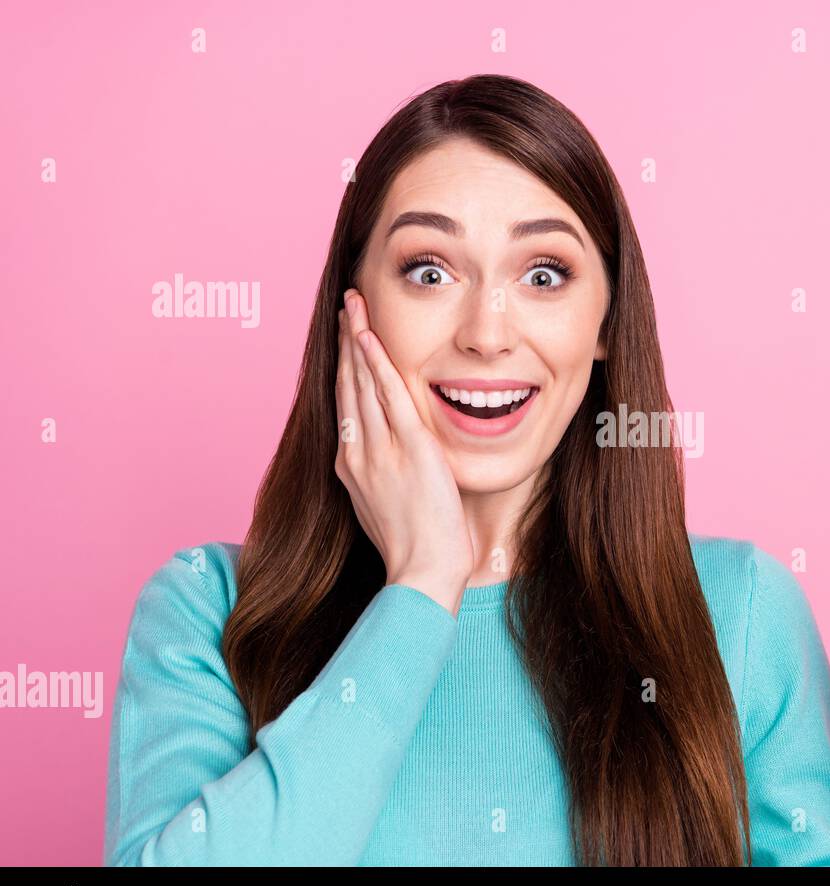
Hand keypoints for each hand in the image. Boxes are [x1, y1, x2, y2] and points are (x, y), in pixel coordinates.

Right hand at [334, 288, 472, 615]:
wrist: (422, 573)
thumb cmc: (415, 551)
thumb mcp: (389, 509)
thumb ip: (386, 480)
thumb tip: (395, 466)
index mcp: (351, 469)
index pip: (346, 407)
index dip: (345, 371)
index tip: (346, 343)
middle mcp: (357, 454)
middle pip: (347, 387)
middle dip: (345, 344)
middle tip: (345, 308)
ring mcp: (379, 450)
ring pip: (363, 384)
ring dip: (357, 341)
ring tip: (354, 306)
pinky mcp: (407, 448)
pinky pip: (388, 395)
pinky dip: (377, 362)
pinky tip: (369, 335)